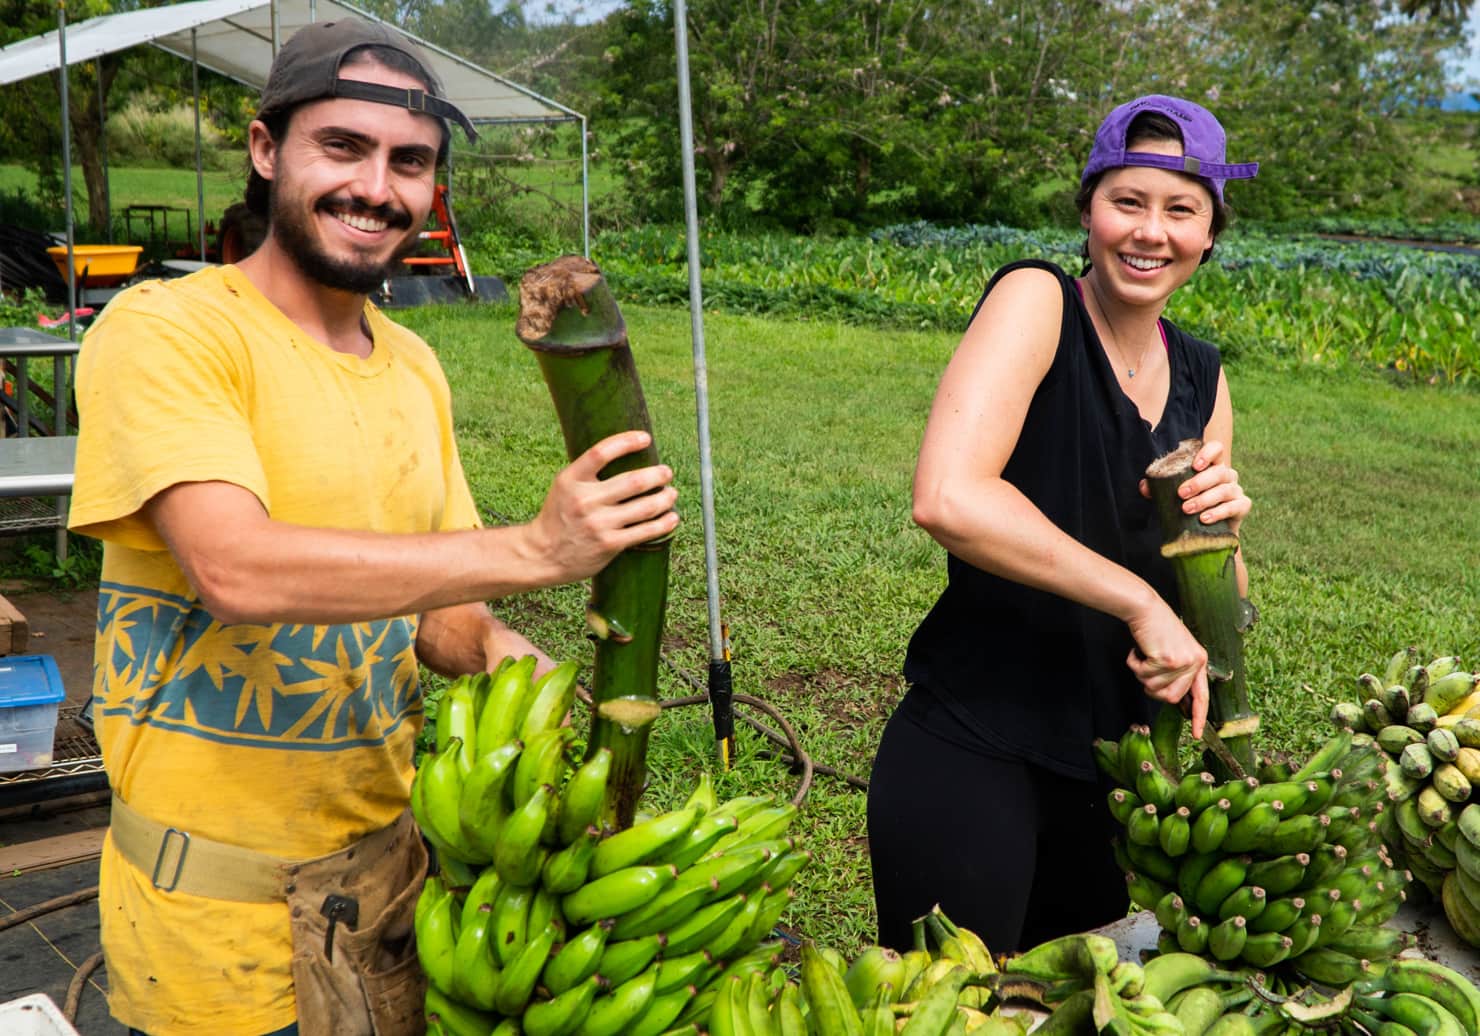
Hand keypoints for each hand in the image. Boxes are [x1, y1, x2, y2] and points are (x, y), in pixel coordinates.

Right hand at [527, 430, 678, 583]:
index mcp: (571, 480)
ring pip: (645, 507)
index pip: (601, 452)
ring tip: (671, 493)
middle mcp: (585, 500)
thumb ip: (589, 472)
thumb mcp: (565, 486)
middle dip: (658, 475)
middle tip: (666, 472)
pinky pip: (645, 531)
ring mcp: (598, 524)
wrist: (543, 554)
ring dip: (665, 498)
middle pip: (634, 481)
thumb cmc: (560, 515)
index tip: (645, 438)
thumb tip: (626, 453)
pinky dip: (664, 523)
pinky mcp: (610, 544)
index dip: (627, 442)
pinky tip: (672, 518)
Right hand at [1125, 599, 1208, 738]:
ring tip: (1143, 656)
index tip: (1198, 733)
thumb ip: (1179, 673)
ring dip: (1142, 674)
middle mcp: (1195, 662)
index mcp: (1200, 660)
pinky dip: (1134, 664)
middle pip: (1172, 697)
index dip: (1199, 716)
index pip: (1202, 695)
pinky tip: (1138, 650)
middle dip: (1153, 688)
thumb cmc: (1156, 627)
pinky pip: (1143, 675)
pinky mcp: (1166, 659)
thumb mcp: (1175, 650)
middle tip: (1146, 669)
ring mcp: (1181, 661)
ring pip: (1155, 688)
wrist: (1146, 608)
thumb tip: (1177, 701)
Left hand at [1139, 439, 1249, 535]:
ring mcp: (1236, 490)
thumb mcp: (1173, 495)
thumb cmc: (1189, 506)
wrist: (1207, 531)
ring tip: (1187, 509)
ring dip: (1204, 499)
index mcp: (1212, 466)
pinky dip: (1217, 513)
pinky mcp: (1242, 506)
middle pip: (1219, 471)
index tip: (1195, 465)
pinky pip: (1233, 507)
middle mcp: (1227, 475)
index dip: (1208, 453)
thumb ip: (1159, 488)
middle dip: (1199, 482)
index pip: (1216, 449)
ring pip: (1224, 489)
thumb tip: (1144, 486)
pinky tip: (1204, 519)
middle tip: (1181, 494)